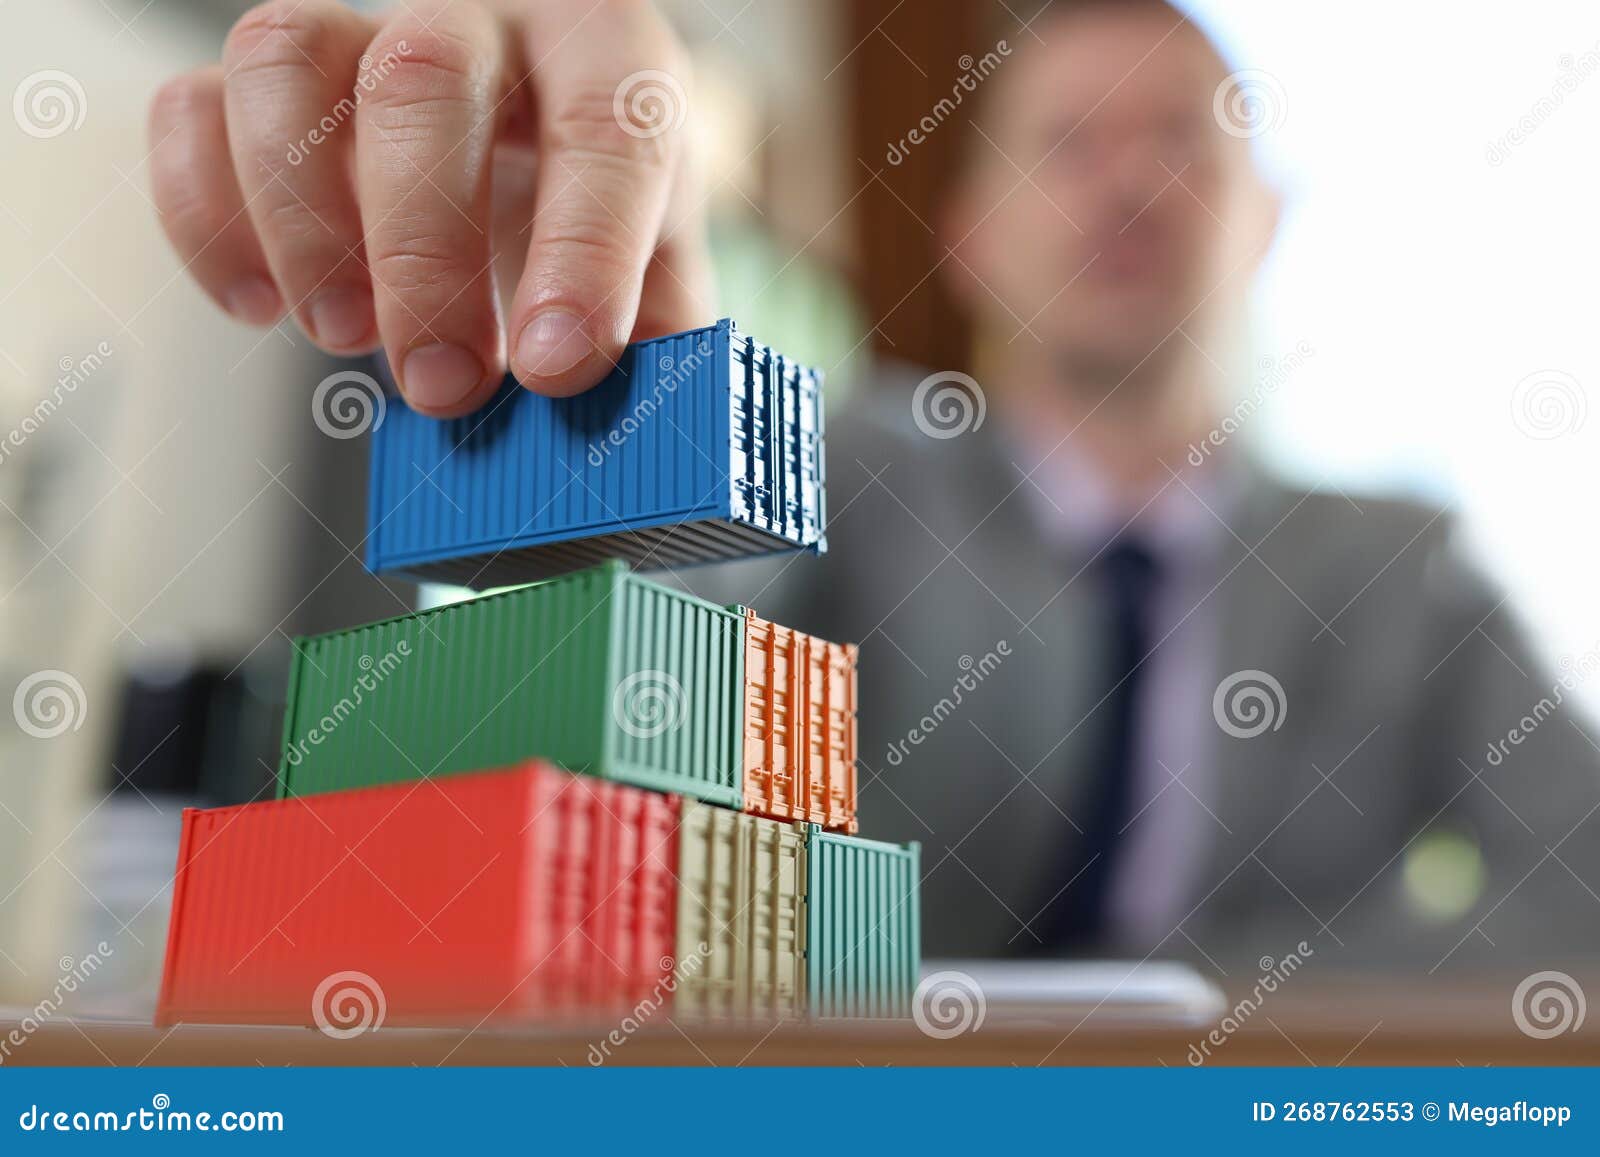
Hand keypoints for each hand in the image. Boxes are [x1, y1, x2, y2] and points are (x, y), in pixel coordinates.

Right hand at [149, 0, 709, 416]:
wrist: (533, 166)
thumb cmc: (596, 219)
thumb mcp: (658, 277)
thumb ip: (658, 344)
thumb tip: (629, 427)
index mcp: (604, 55)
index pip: (605, 122)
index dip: (584, 249)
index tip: (558, 366)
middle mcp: (480, 26)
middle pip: (425, 78)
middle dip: (426, 250)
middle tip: (443, 386)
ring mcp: (360, 35)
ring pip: (286, 57)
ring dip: (302, 217)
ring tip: (343, 337)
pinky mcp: (268, 86)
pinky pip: (195, 107)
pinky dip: (207, 215)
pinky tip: (258, 303)